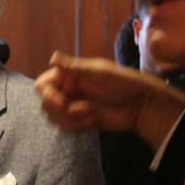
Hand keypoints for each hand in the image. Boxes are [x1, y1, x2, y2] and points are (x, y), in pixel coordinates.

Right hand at [35, 51, 184, 143]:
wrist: (141, 106)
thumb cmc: (123, 84)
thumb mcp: (99, 73)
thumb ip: (74, 67)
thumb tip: (52, 57)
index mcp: (70, 75)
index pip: (44, 84)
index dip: (47, 93)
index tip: (59, 101)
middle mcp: (68, 90)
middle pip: (45, 103)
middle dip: (58, 108)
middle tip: (78, 110)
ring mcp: (73, 106)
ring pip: (53, 117)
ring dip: (69, 118)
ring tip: (90, 113)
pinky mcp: (79, 122)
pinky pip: (65, 127)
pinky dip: (76, 126)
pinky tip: (93, 121)